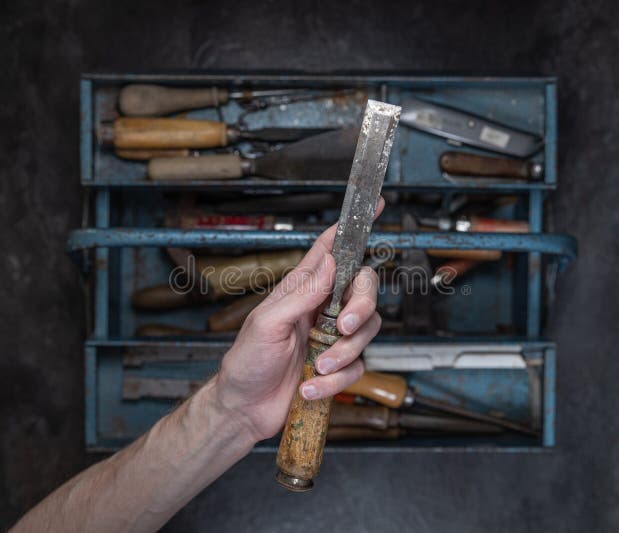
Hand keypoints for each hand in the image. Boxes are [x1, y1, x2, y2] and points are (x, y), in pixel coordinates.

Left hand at [213, 199, 383, 440]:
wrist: (245, 407)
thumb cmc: (247, 362)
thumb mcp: (267, 323)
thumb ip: (302, 294)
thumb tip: (331, 263)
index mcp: (302, 289)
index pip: (331, 249)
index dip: (351, 228)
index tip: (374, 206)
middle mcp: (322, 308)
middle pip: (364, 289)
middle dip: (360, 308)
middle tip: (342, 327)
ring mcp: (332, 338)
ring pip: (366, 331)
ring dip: (342, 354)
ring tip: (316, 368)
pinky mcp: (337, 367)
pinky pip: (357, 367)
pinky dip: (335, 382)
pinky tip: (309, 387)